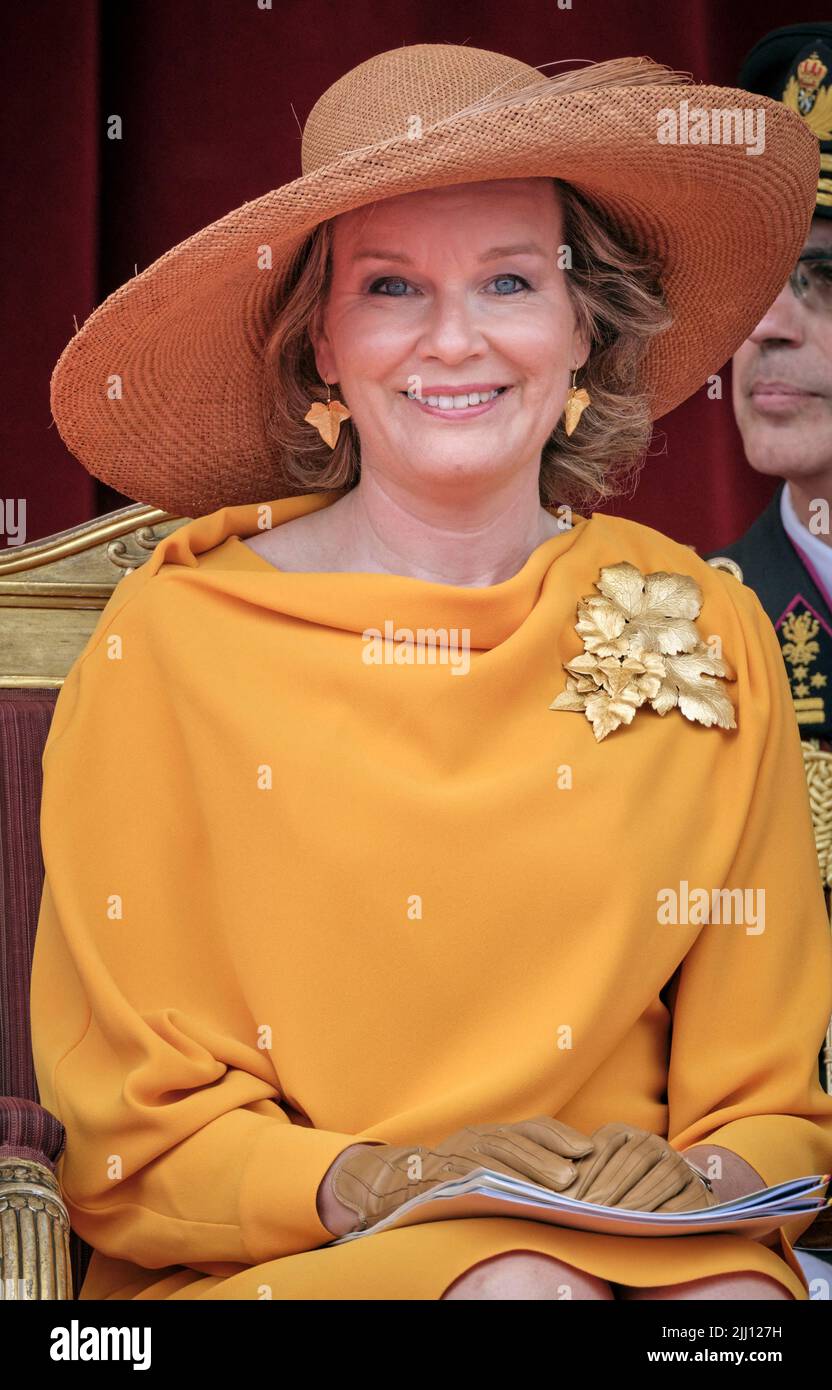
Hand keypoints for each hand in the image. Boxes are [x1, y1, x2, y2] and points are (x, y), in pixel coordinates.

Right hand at [328, 1116, 595, 1230]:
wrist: (396, 1184)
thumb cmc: (455, 1178)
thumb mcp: (489, 1163)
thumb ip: (523, 1164)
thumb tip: (575, 1174)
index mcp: (492, 1133)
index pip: (531, 1126)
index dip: (560, 1136)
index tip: (587, 1149)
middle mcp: (474, 1138)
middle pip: (513, 1142)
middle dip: (545, 1159)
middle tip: (572, 1179)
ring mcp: (453, 1157)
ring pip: (492, 1161)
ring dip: (524, 1174)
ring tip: (553, 1192)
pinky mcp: (436, 1180)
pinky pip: (464, 1180)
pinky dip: (488, 1186)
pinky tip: (508, 1197)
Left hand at [558, 1122, 719, 1211]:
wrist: (667, 1208)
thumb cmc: (619, 1196)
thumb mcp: (598, 1180)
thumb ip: (582, 1180)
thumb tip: (557, 1195)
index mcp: (626, 1134)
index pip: (606, 1143)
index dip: (589, 1170)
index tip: (572, 1198)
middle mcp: (654, 1144)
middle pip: (632, 1160)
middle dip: (609, 1190)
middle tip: (590, 1216)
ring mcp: (680, 1165)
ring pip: (659, 1179)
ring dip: (635, 1203)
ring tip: (614, 1225)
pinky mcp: (700, 1192)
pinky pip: (682, 1202)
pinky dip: (664, 1216)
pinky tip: (646, 1230)